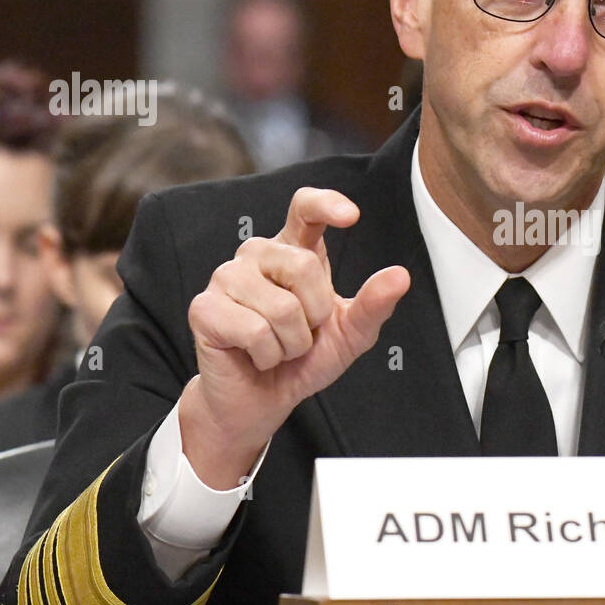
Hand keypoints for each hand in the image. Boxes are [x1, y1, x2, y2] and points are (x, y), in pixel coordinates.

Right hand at [180, 187, 409, 487]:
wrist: (262, 400)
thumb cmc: (303, 360)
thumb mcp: (349, 334)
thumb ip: (373, 304)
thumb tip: (400, 276)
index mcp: (294, 251)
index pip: (304, 208)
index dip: (326, 204)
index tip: (351, 215)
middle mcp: (257, 255)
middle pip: (304, 266)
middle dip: (315, 315)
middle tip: (302, 334)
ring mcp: (226, 277)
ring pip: (281, 307)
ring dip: (291, 343)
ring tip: (278, 347)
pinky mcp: (204, 308)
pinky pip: (255, 331)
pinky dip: (267, 355)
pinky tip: (256, 356)